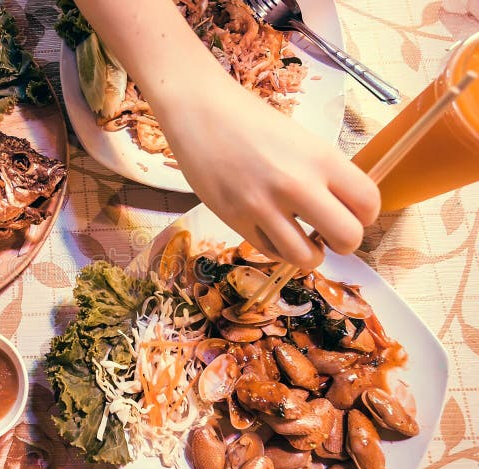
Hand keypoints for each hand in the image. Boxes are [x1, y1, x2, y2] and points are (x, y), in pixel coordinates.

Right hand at [153, 73, 379, 268]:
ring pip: (307, 258)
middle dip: (344, 243)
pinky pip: (270, 252)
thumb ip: (323, 173)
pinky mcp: (235, 220)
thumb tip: (341, 208)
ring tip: (302, 241)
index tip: (352, 215)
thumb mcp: (300, 140)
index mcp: (320, 157)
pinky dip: (278, 249)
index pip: (368, 204)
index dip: (365, 216)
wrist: (200, 111)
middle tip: (330, 235)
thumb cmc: (250, 120)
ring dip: (310, 254)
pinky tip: (274, 233)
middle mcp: (296, 184)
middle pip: (348, 237)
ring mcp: (263, 206)